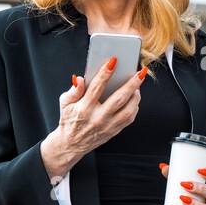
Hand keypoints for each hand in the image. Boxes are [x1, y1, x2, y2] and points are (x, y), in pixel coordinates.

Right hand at [41, 57, 146, 177]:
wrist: (71, 144)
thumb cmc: (69, 120)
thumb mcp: (65, 103)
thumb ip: (73, 90)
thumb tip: (80, 79)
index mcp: (84, 108)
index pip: (96, 87)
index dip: (105, 72)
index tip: (114, 61)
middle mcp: (98, 117)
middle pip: (119, 98)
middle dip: (132, 84)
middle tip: (141, 72)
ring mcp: (108, 126)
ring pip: (128, 110)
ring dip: (136, 96)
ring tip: (138, 85)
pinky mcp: (114, 131)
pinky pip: (129, 118)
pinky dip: (135, 107)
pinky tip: (134, 98)